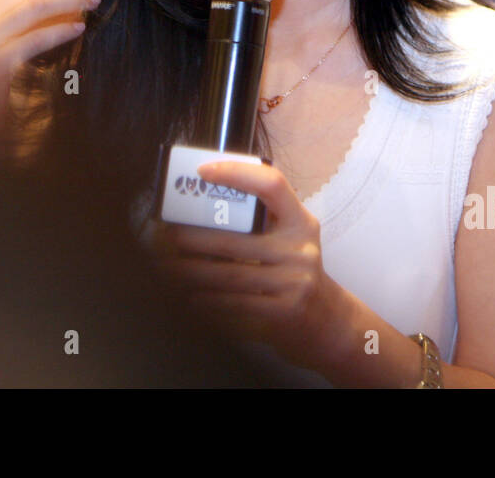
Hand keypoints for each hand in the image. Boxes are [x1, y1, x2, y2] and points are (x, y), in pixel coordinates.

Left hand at [152, 160, 356, 371]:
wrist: (329, 322)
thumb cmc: (298, 273)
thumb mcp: (292, 239)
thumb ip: (263, 220)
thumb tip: (207, 201)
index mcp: (301, 223)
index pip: (272, 184)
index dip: (237, 173)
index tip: (204, 171)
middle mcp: (300, 250)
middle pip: (235, 240)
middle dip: (193, 239)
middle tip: (165, 236)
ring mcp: (294, 283)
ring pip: (229, 276)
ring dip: (192, 273)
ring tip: (168, 268)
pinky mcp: (283, 312)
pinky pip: (235, 304)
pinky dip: (209, 302)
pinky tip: (192, 297)